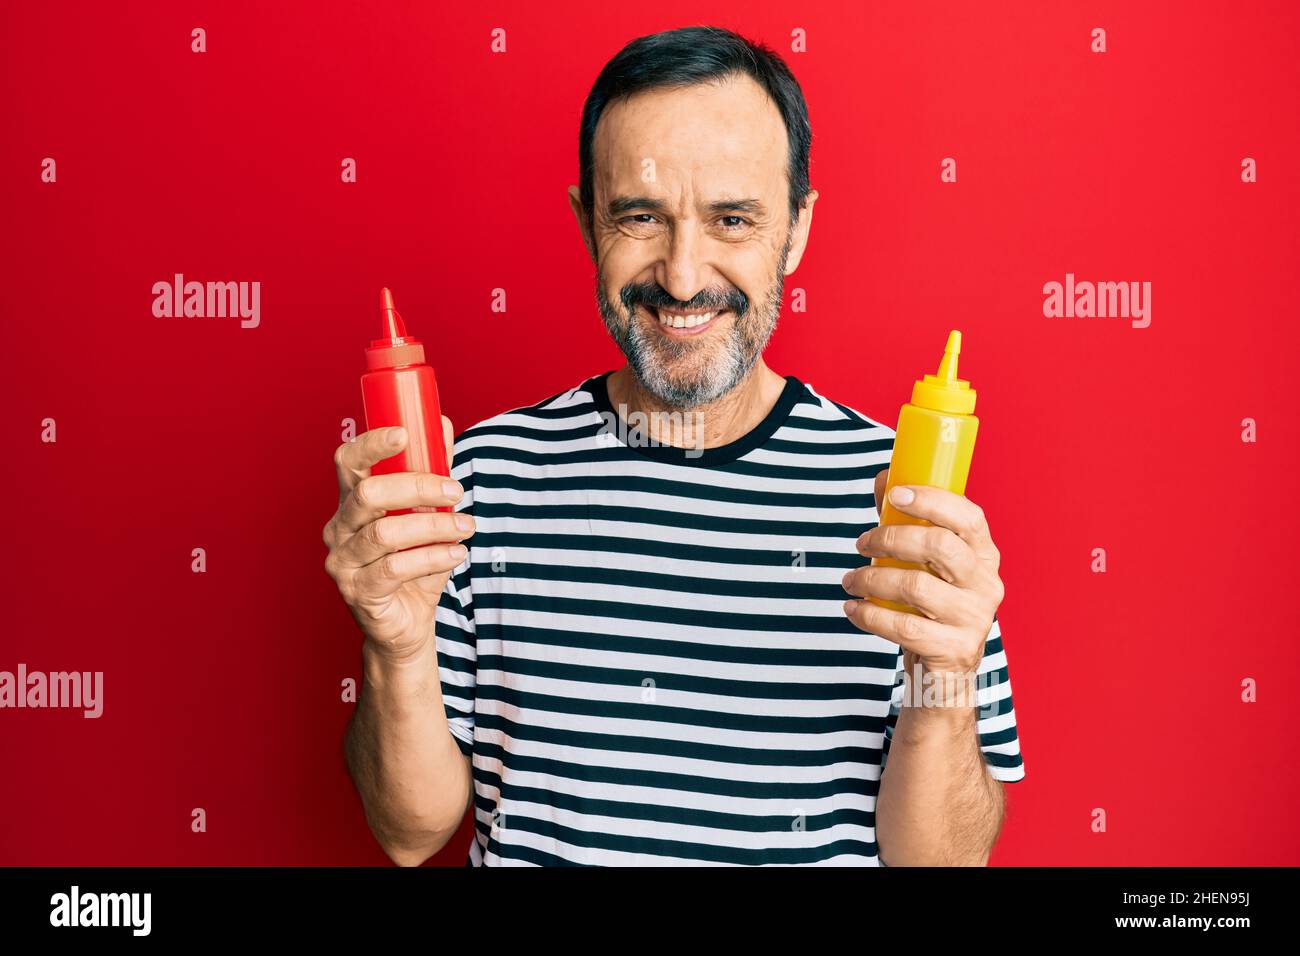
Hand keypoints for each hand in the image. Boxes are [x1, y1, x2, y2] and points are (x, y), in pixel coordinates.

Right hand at [322, 418, 472, 661]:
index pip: (348, 462)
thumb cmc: (415, 564)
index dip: (371, 444)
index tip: (404, 433)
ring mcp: (343, 561)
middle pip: (369, 494)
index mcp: (352, 502)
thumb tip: (442, 424)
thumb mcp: (427, 515)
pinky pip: (395, 568)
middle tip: (457, 490)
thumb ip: (431, 472)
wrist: (407, 624)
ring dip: (435, 526)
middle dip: (418, 486)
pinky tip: (455, 554)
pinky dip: (432, 557)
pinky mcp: (358, 591)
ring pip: (386, 533)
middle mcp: (339, 528)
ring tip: (467, 527)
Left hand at [841, 468, 1004, 707]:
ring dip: (872, 578)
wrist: (942, 671)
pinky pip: (905, 628)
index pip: (969, 517)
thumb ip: (906, 522)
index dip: (933, 501)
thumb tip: (884, 477)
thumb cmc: (930, 606)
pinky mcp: (955, 649)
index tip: (895, 495)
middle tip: (860, 543)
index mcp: (983, 554)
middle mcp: (986, 584)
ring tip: (849, 580)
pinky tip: (854, 609)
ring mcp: (974, 619)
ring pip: (917, 587)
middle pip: (941, 547)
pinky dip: (870, 615)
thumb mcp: (923, 563)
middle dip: (891, 539)